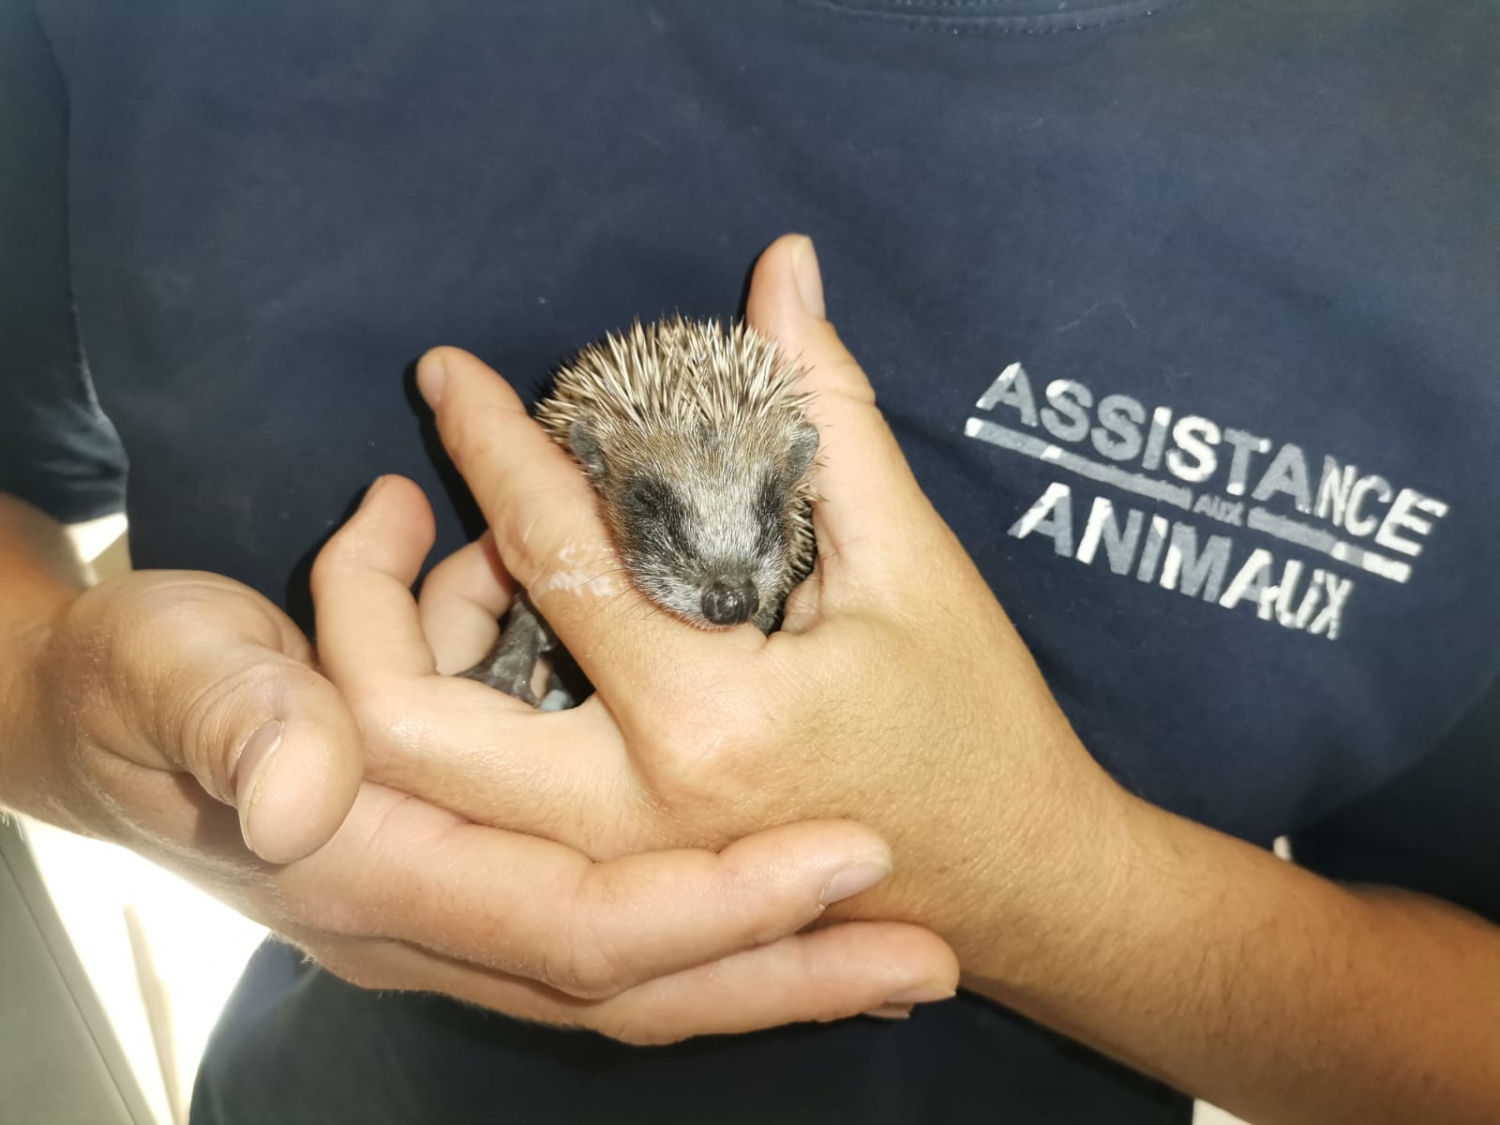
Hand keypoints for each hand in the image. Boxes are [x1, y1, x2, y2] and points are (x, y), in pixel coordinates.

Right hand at [4, 565, 958, 1041]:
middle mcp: (428, 926)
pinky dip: (704, 930)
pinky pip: (607, 937)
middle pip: (636, 985)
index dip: (719, 903)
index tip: (853, 857)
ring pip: (634, 974)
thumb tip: (307, 790)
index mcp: (378, 879)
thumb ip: (232, 724)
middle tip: (930, 955)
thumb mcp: (164, 673)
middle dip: (786, 973)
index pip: (581, 926)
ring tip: (896, 948)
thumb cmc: (138, 681)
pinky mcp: (471, 881)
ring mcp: (453, 918)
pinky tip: (786, 906)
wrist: (101, 718)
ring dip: (766, 961)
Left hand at [316, 233, 1133, 977]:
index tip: (447, 372)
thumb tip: (782, 268)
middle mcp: (628, 819)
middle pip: (401, 717)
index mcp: (706, 722)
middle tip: (411, 513)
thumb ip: (828, 411)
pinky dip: (453, 727)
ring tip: (485, 578)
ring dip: (408, 667)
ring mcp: (607, 875)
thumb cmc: (979, 724)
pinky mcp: (609, 896)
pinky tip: (510, 654)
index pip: (550, 554)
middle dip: (368, 601)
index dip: (489, 442)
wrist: (1022, 890)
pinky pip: (474, 821)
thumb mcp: (913, 562)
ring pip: (416, 787)